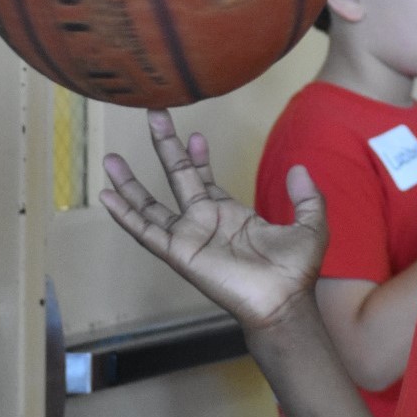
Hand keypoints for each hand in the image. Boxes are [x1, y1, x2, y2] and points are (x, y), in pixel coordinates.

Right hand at [98, 109, 327, 331]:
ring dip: (130, 183)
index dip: (198, 157)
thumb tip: (299, 168)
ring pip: (151, 205)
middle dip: (166, 146)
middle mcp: (206, 223)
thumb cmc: (296, 273)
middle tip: (154, 114)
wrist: (284, 303)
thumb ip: (307, 196)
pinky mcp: (180, 253)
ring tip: (110, 157)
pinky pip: (146, 232)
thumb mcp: (310, 226)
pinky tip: (106, 196)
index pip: (206, 180)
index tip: (195, 134)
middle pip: (177, 178)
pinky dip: (125, 215)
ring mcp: (190, 237)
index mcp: (231, 216)